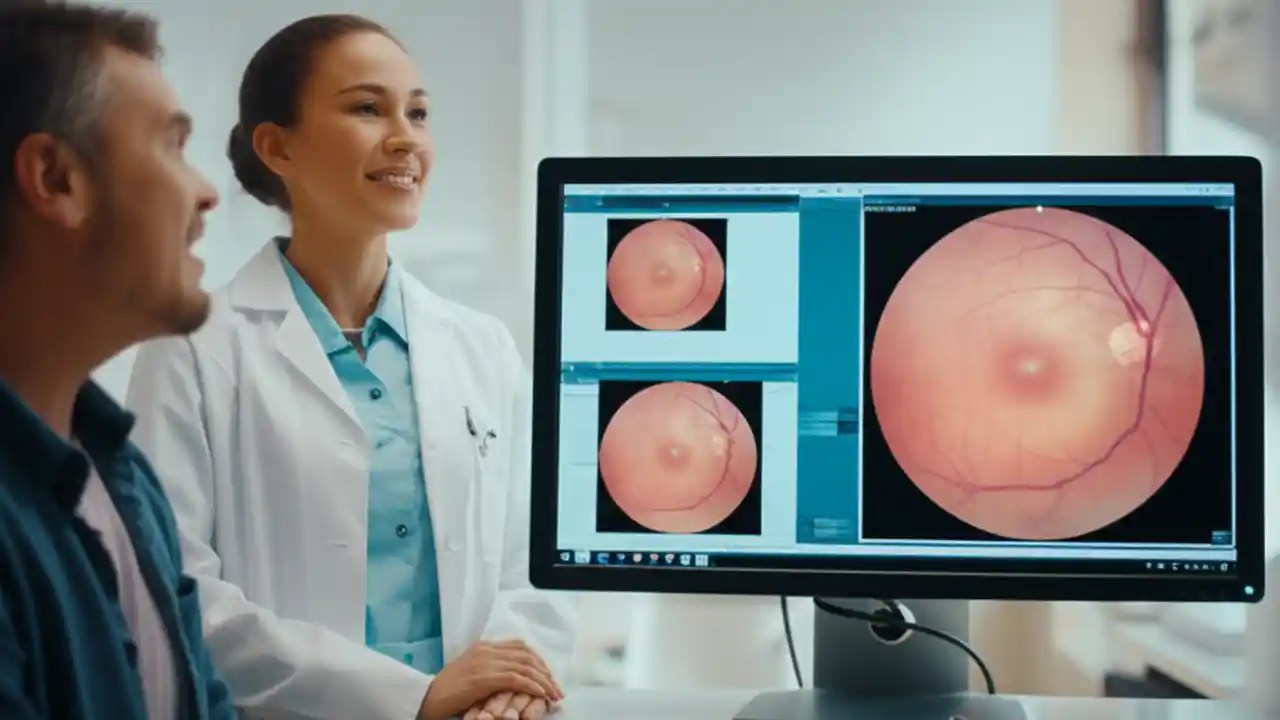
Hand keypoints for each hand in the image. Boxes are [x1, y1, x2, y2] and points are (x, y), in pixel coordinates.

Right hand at [416, 640, 562, 719]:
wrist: (429, 697)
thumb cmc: (448, 691)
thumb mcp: (471, 672)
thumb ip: (490, 668)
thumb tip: (512, 676)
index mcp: (484, 647)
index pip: (519, 646)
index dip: (537, 659)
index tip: (547, 674)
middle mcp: (487, 650)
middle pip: (526, 655)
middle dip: (545, 671)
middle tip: (555, 686)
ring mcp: (486, 662)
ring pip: (525, 666)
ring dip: (544, 681)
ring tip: (554, 694)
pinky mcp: (485, 678)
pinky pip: (517, 679)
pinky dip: (533, 686)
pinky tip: (541, 694)